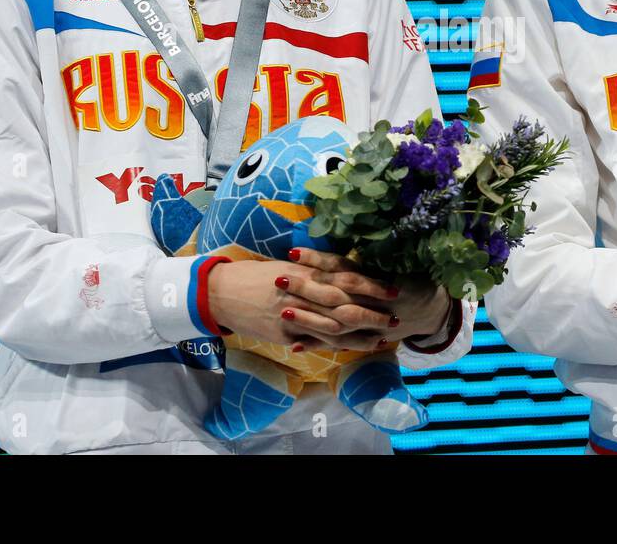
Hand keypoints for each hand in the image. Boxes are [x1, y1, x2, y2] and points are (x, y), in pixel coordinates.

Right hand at [207, 259, 385, 346]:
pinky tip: (352, 348)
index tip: (392, 288)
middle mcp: (301, 294)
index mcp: (304, 272)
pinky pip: (315, 343)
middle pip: (345, 306)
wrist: (222, 293)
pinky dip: (335, 346)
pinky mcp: (285, 336)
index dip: (371, 285)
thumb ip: (316, 270)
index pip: (346, 279)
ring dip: (360, 334)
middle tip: (395, 317)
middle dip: (372, 312)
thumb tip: (346, 271)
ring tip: (382, 338)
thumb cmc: (257, 276)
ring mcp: (293, 317)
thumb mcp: (288, 267)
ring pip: (334, 329)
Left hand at [287, 249, 453, 350]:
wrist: (434, 311)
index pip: (343, 267)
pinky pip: (340, 344)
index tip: (294, 252)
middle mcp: (373, 302)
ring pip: (335, 323)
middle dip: (306, 288)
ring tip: (282, 309)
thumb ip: (369, 257)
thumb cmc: (413, 279)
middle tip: (279, 278)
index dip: (318, 261)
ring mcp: (369, 324)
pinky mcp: (366, 339)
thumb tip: (339, 241)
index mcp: (378, 278)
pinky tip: (294, 345)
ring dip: (307, 318)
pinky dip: (318, 345)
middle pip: (334, 295)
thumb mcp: (398, 261)